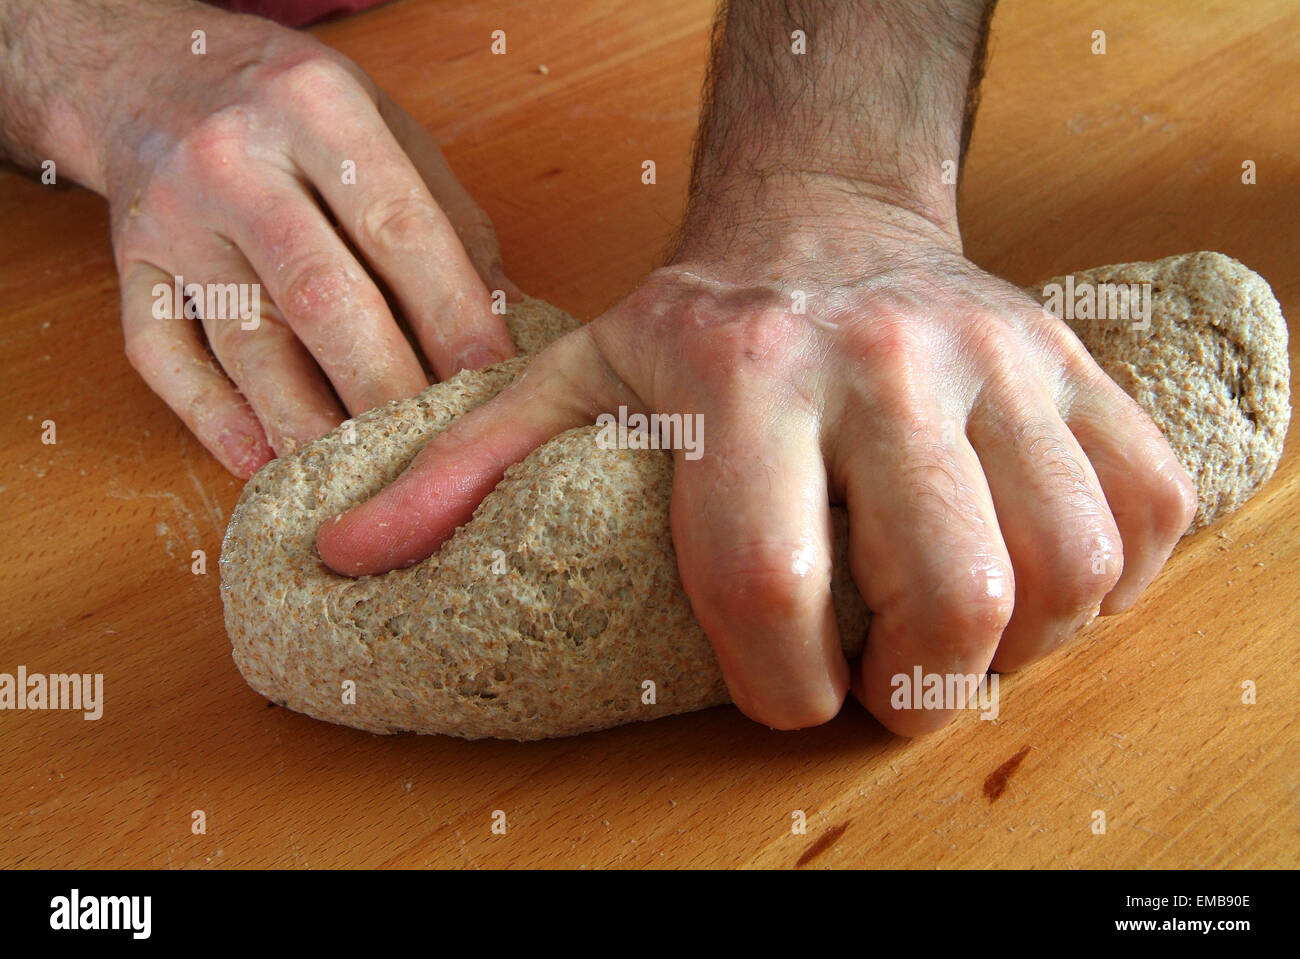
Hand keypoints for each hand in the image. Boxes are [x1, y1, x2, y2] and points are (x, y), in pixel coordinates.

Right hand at [5, 1, 518, 475]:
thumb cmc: (292, 108)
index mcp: (315, 109)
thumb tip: (507, 319)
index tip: (493, 378)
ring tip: (363, 473)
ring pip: (247, 342)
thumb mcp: (383, 126)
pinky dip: (214, 419)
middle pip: (321, 295)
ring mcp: (171, 220)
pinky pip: (162, 357)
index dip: (451, 312)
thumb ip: (448, 220)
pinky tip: (263, 461)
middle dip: (388, 384)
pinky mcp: (130, 268)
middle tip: (436, 445)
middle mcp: (233, 161)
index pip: (397, 226)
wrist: (149, 70)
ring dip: (310, 421)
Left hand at [316, 188, 1197, 734]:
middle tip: (872, 681)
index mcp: (747, 370)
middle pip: (946, 596)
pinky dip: (1108, 583)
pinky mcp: (1080, 367)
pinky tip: (1031, 578)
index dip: (776, 685)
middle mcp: (888, 355)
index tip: (778, 695)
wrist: (826, 213)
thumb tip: (347, 560)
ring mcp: (1001, 357)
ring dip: (1009, 649)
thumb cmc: (698, 320)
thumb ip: (465, 468)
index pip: (769, 583)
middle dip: (908, 687)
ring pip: (1063, 571)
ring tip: (946, 637)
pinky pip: (1149, 512)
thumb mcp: (573, 378)